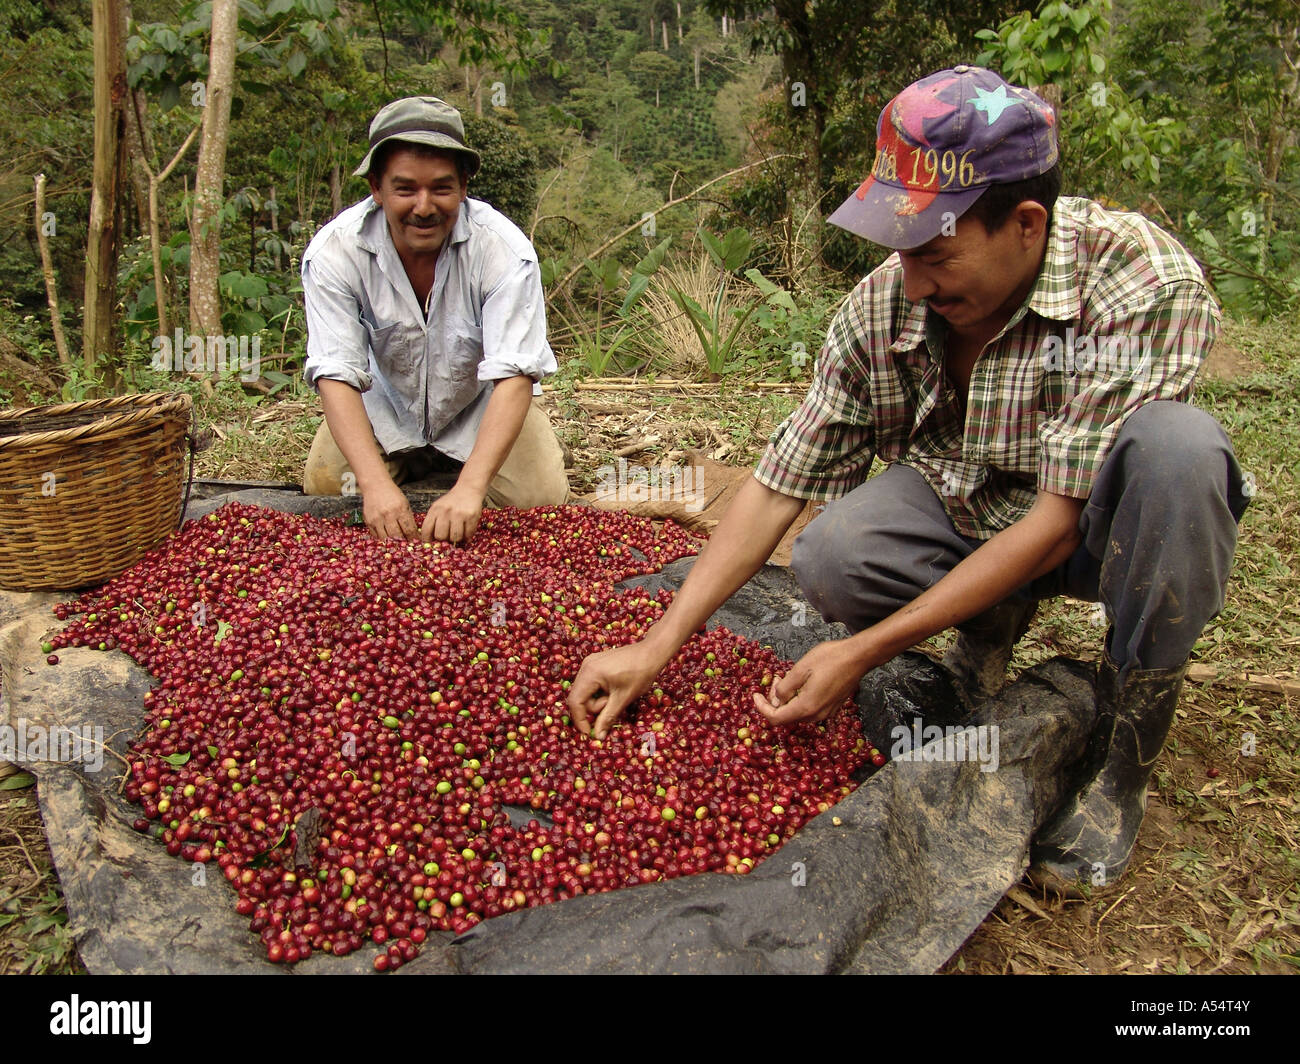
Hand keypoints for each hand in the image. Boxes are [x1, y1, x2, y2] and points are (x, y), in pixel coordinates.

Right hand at [363, 479, 419, 540]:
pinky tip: (387, 539)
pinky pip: (376, 536)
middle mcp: (388, 514)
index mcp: (400, 509)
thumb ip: (408, 518)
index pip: (409, 529)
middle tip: (407, 546)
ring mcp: (377, 518)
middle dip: (403, 543)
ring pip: (386, 538)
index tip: (416, 543)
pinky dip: (383, 539)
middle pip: (397, 536)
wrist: (375, 486)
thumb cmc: (393, 495)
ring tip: (398, 545)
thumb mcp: (405, 503)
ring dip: (393, 543)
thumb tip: (414, 534)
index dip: (413, 538)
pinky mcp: (368, 521)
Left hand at [421, 484, 483, 543]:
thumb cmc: (452, 502)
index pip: (426, 530)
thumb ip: (434, 522)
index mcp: (435, 510)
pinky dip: (467, 537)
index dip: (428, 540)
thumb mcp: (438, 508)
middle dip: (444, 540)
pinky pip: (468, 534)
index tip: (432, 545)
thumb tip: (431, 542)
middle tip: (448, 536)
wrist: (468, 489)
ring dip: (457, 539)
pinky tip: (466, 532)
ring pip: (455, 538)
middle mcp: (445, 511)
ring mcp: (459, 514)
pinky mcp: (471, 516)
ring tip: (458, 533)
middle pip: (440, 536)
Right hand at [568, 641, 667, 738]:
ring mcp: (590, 663)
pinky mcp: (595, 663)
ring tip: (615, 696)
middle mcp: (586, 666)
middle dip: (593, 708)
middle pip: (578, 696)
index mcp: (590, 673)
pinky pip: (590, 684)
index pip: (575, 701)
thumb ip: (607, 718)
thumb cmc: (640, 674)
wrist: (652, 653)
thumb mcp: (623, 699)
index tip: (589, 733)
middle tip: (611, 705)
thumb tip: (598, 737)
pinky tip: (613, 690)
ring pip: (584, 691)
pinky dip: (598, 692)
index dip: (580, 720)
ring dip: (597, 700)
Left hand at [753, 638, 869, 725]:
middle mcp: (816, 715)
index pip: (776, 718)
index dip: (762, 708)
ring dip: (787, 699)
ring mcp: (826, 712)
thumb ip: (784, 688)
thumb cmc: (831, 659)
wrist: (859, 657)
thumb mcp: (801, 669)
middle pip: (787, 716)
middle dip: (774, 700)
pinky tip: (800, 683)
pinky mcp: (833, 707)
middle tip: (773, 679)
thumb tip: (775, 701)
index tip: (755, 696)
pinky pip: (810, 708)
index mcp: (806, 707)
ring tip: (785, 678)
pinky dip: (799, 699)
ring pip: (798, 712)